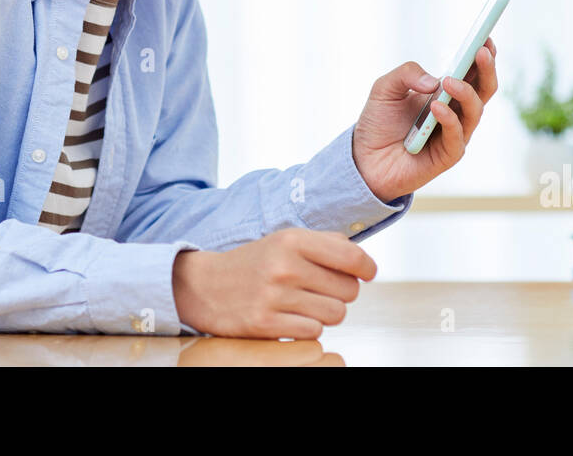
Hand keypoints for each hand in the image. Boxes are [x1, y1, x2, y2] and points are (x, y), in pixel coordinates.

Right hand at [171, 228, 375, 339]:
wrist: (204, 286)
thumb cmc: (255, 262)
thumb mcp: (286, 240)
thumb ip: (326, 244)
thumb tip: (364, 261)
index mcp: (293, 240)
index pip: (352, 258)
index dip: (367, 268)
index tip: (367, 272)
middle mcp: (284, 266)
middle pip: (349, 290)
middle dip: (342, 291)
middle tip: (323, 289)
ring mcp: (274, 297)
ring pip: (335, 314)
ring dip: (327, 312)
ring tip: (307, 303)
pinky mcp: (265, 324)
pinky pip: (313, 332)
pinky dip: (308, 327)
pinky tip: (291, 317)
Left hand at [352, 37, 497, 201]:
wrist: (364, 160)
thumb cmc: (378, 123)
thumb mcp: (384, 88)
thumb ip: (406, 74)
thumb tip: (434, 81)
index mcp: (446, 93)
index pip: (472, 72)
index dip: (482, 55)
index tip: (486, 37)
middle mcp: (456, 112)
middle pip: (484, 89)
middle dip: (486, 69)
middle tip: (481, 51)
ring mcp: (454, 133)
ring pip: (476, 111)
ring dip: (465, 92)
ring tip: (449, 81)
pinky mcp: (447, 155)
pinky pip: (457, 136)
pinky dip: (449, 120)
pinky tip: (437, 107)